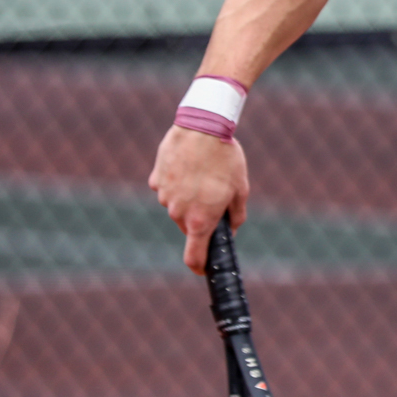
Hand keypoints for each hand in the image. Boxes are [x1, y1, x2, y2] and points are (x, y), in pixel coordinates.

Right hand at [147, 125, 248, 273]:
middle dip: (201, 219)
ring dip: (189, 198)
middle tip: (216, 197)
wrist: (203, 127)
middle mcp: (178, 213)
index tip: (204, 269)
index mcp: (200, 220)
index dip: (199, 267)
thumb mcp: (240, 189)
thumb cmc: (226, 158)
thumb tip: (231, 231)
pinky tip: (189, 165)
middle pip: (188, 227)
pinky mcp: (156, 179)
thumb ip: (236, 216)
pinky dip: (177, 183)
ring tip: (204, 174)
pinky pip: (167, 188)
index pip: (194, 257)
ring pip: (177, 206)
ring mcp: (164, 196)